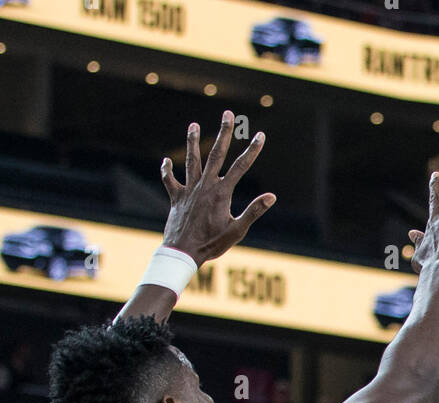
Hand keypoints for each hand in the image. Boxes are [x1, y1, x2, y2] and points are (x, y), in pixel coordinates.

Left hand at [161, 112, 274, 265]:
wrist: (183, 252)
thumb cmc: (212, 244)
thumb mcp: (237, 230)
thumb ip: (254, 211)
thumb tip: (271, 196)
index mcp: (222, 193)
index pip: (241, 167)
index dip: (252, 150)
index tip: (260, 135)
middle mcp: (205, 186)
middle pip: (216, 154)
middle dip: (224, 133)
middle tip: (228, 114)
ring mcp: (189, 190)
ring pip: (191, 161)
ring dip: (193, 142)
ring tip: (193, 126)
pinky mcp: (176, 198)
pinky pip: (170, 181)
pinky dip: (167, 171)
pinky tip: (167, 161)